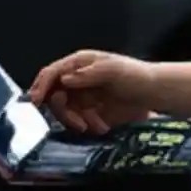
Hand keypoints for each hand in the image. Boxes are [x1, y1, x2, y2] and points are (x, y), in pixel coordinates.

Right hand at [27, 49, 155, 134]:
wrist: (153, 94)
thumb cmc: (135, 76)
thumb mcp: (113, 70)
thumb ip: (88, 74)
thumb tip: (64, 79)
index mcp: (79, 64)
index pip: (52, 73)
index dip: (41, 86)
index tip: (36, 102)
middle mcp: (76, 80)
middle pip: (52, 95)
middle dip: (62, 111)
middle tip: (78, 122)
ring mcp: (80, 96)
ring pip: (63, 112)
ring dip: (76, 121)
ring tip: (96, 125)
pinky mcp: (87, 112)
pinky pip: (76, 121)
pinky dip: (86, 125)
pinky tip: (102, 126)